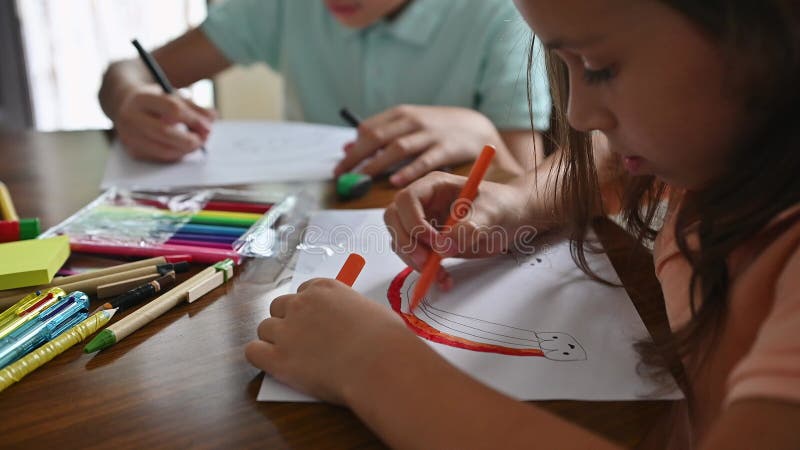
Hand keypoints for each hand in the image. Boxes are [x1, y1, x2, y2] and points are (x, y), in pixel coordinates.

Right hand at [115, 85, 214, 161]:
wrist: (126, 104)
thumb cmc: (156, 100)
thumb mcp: (174, 95)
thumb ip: (195, 107)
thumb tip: (212, 119)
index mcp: (142, 98)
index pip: (172, 109)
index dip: (193, 119)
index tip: (206, 126)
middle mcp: (131, 117)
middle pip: (165, 132)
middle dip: (189, 139)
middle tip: (203, 139)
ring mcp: (129, 136)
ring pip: (163, 150)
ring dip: (185, 150)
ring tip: (196, 144)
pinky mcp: (132, 151)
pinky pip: (160, 158)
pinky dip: (176, 155)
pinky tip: (183, 148)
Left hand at [244, 278, 411, 403]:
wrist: (380, 363)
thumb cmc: (387, 338)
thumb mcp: (369, 310)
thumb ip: (349, 310)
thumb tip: (349, 323)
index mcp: (323, 288)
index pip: (302, 293)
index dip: (307, 310)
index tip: (316, 324)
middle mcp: (300, 304)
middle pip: (278, 308)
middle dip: (287, 322)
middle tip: (303, 341)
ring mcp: (286, 330)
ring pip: (264, 329)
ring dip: (274, 340)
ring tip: (293, 357)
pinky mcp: (278, 359)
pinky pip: (252, 352)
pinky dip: (261, 357)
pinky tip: (276, 366)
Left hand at [333, 105, 504, 186]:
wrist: (476, 129)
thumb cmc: (437, 130)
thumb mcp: (409, 124)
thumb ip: (381, 133)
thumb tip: (347, 145)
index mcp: (401, 114)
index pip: (369, 129)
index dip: (352, 149)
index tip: (339, 169)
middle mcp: (413, 121)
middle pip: (378, 137)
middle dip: (357, 158)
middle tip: (342, 177)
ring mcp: (430, 134)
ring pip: (397, 148)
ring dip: (376, 165)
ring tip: (360, 181)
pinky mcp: (447, 148)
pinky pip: (424, 160)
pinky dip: (409, 171)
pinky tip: (395, 182)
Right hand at [384, 171, 537, 286]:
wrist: (514, 220)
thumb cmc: (503, 207)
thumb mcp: (490, 213)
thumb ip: (468, 228)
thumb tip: (442, 247)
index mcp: (434, 185)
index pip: (407, 199)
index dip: (414, 221)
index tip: (434, 241)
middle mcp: (423, 202)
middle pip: (395, 220)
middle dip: (407, 243)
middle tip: (427, 262)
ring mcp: (423, 222)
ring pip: (400, 241)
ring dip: (414, 262)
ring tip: (441, 275)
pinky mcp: (428, 243)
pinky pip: (413, 257)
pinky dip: (424, 271)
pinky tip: (444, 278)